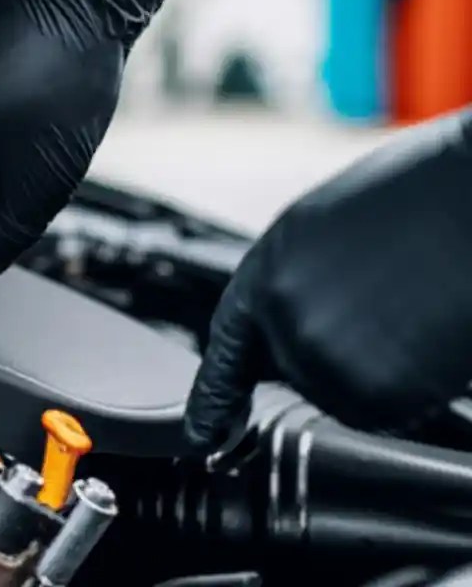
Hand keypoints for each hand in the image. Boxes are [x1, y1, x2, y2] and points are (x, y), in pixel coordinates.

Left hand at [185, 109, 471, 451]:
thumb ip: (294, 282)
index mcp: (265, 272)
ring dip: (379, 368)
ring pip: (343, 394)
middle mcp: (281, 320)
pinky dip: (412, 387)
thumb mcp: (326, 227)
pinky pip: (387, 411)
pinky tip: (429, 332)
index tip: (200, 434)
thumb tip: (284, 325)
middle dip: (336, 351)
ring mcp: (322, 359)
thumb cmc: (420, 195)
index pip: (226, 350)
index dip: (212, 398)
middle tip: (385, 305)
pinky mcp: (371, 394)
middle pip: (294, 374)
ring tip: (413, 306)